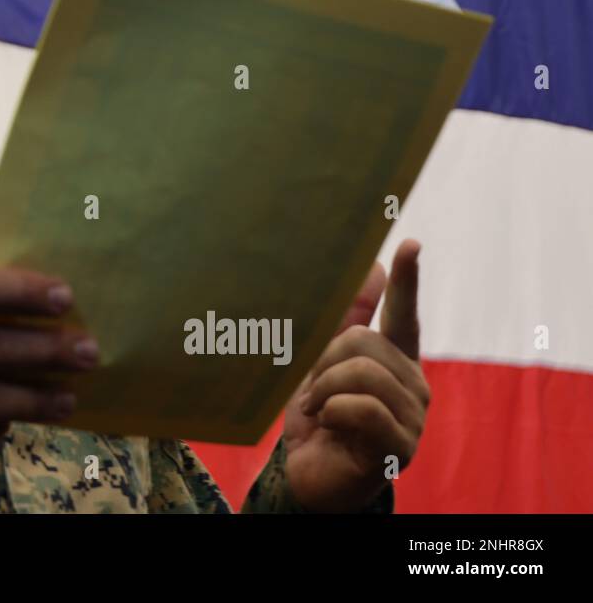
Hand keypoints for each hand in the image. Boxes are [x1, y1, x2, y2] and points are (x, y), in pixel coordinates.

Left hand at [282, 239, 430, 511]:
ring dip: (324, 390)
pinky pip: (365, 409)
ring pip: (364, 372)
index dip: (408, 280)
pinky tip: (329, 427)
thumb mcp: (322, 365)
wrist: (308, 477)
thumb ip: (345, 321)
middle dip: (325, 362)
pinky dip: (334, 412)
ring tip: (318, 411)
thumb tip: (373, 267)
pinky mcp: (401, 448)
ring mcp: (412, 418)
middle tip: (312, 392)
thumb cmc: (318, 420)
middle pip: (365, 341)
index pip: (404, 315)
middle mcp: (412, 385)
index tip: (412, 243)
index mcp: (394, 361)